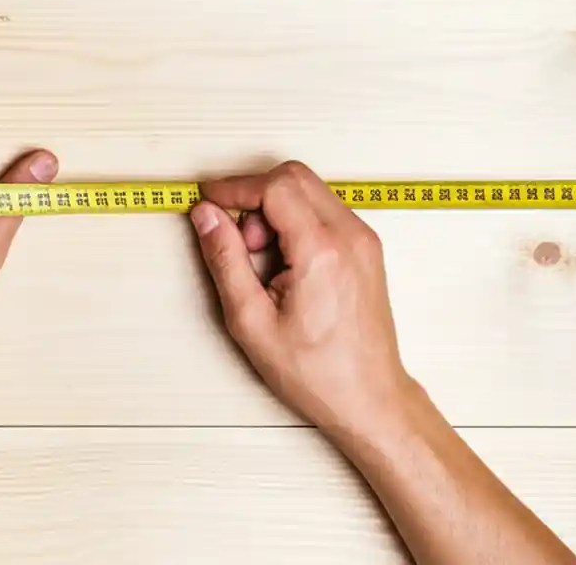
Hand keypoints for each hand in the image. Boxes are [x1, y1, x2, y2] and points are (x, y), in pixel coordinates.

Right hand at [190, 162, 415, 441]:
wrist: (369, 398)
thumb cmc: (317, 372)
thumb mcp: (251, 321)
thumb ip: (225, 259)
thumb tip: (206, 216)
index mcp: (323, 251)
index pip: (275, 186)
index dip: (234, 188)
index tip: (209, 202)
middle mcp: (351, 236)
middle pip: (294, 177)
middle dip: (255, 197)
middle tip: (238, 241)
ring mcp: (364, 240)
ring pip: (308, 192)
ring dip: (275, 211)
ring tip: (262, 262)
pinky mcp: (365, 248)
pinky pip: (323, 212)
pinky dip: (295, 223)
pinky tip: (283, 265)